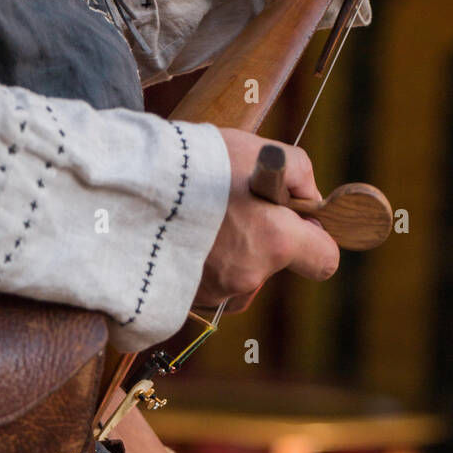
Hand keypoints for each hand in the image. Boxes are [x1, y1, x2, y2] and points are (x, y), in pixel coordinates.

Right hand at [195, 131, 339, 313]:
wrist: (127, 194)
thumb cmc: (194, 166)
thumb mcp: (256, 150)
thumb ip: (298, 171)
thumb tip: (308, 195)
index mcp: (275, 241)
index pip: (325, 260)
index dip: (316, 238)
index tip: (296, 220)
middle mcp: (250, 276)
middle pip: (273, 265)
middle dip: (261, 240)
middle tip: (232, 208)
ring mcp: (216, 294)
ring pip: (238, 277)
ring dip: (228, 253)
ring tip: (199, 220)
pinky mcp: (185, 303)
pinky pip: (205, 286)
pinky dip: (198, 265)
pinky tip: (180, 237)